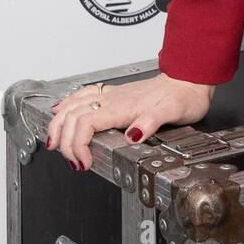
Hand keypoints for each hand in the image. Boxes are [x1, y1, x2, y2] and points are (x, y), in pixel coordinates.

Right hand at [46, 73, 215, 169]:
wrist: (189, 80)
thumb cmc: (183, 96)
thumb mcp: (172, 112)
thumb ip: (151, 122)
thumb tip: (133, 135)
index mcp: (122, 107)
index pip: (86, 124)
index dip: (78, 145)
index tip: (84, 162)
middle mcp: (113, 99)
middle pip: (73, 116)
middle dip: (64, 140)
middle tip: (70, 160)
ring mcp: (112, 96)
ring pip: (73, 104)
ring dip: (59, 123)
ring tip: (54, 142)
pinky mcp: (116, 95)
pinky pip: (84, 95)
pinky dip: (67, 104)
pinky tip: (61, 109)